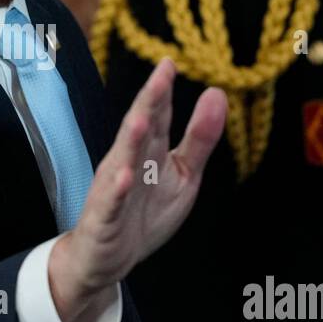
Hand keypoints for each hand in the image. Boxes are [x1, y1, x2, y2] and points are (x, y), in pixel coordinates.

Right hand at [49, 58, 225, 321]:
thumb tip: (217, 93)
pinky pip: (111, 203)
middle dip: (149, 103)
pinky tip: (124, 177)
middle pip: (140, 129)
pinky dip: (117, 190)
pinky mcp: (105, 218)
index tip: (171, 62)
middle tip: (160, 75)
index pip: (158, 115)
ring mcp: (114, 189)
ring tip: (141, 121)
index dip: (163, 90)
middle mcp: (129, 163)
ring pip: (122, 161)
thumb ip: (200, 137)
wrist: (107, 259)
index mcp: (150, 151)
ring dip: (130, 141)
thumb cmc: (144, 212)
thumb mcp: (183, 175)